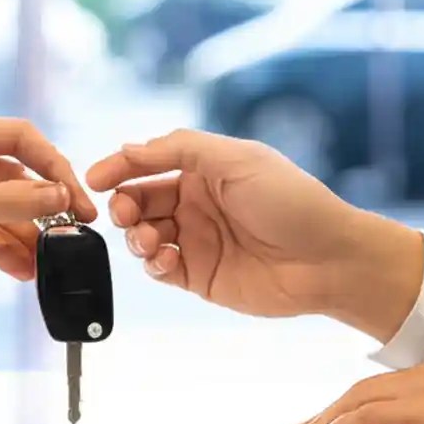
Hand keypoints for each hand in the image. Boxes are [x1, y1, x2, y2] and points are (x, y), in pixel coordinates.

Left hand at [0, 114, 95, 345]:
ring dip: (22, 233)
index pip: (18, 137)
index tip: (77, 199)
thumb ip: (3, 204)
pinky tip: (22, 270)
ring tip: (50, 264)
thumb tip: (57, 198)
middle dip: (42, 207)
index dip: (53, 166)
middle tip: (74, 236)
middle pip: (11, 174)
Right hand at [86, 129, 423, 338]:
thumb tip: (129, 148)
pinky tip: (164, 259)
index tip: (95, 178)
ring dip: (134, 236)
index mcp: (205, 169)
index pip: (149, 163)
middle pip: (140, 200)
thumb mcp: (237, 160)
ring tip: (147, 239)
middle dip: (123, 205)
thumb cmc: (292, 201)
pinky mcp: (200, 276)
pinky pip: (160, 268)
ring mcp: (197, 240)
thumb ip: (180, 149)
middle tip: (124, 214)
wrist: (328, 260)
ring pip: (143, 235)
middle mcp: (197, 203)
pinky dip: (152, 263)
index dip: (119, 168)